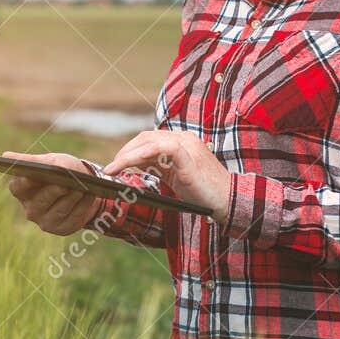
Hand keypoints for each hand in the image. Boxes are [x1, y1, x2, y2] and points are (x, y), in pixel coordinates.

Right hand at [1, 150, 103, 235]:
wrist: (83, 185)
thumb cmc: (61, 170)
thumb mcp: (49, 161)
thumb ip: (30, 160)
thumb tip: (5, 156)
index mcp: (22, 190)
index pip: (17, 187)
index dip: (23, 183)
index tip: (31, 175)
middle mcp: (31, 209)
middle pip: (40, 201)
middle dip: (54, 191)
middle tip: (65, 183)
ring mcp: (45, 222)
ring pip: (59, 210)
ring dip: (72, 198)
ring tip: (82, 188)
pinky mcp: (62, 229)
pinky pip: (72, 218)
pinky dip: (82, 205)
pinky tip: (89, 195)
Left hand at [103, 130, 232, 220]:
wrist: (228, 201)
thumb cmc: (203, 192)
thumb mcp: (175, 176)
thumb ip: (158, 167)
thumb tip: (134, 167)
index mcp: (181, 142)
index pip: (149, 139)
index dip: (130, 150)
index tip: (116, 165)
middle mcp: (184, 138)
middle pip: (145, 137)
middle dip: (125, 152)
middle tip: (111, 168)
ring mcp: (187, 146)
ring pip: (149, 142)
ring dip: (127, 155)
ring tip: (114, 168)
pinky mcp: (188, 157)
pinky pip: (161, 149)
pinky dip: (141, 155)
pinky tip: (130, 164)